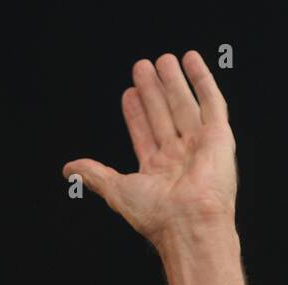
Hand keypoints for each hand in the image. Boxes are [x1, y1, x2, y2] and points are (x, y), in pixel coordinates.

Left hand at [63, 51, 236, 250]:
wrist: (188, 222)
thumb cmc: (155, 214)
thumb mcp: (115, 190)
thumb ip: (93, 174)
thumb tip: (68, 168)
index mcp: (157, 170)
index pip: (144, 132)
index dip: (135, 112)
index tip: (129, 93)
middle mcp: (179, 156)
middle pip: (163, 114)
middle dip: (153, 91)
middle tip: (142, 68)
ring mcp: (199, 145)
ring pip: (184, 105)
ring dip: (174, 82)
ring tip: (164, 60)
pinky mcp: (219, 136)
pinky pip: (212, 103)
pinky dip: (203, 80)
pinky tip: (192, 62)